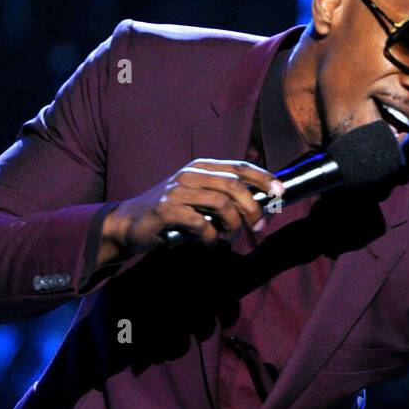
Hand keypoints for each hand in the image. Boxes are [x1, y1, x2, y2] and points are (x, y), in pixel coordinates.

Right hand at [97, 159, 283, 260]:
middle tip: (259, 226)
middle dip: (253, 207)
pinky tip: (208, 241)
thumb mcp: (197, 199)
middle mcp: (190, 174)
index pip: (239, 167)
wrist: (129, 223)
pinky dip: (211, 236)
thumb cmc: (169, 214)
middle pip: (234, 185)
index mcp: (201, 168)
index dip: (263, 178)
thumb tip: (259, 208)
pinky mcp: (167, 210)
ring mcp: (177, 191)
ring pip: (221, 204)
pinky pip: (201, 224)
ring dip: (233, 225)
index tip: (280, 193)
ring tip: (230, 237)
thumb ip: (222, 198)